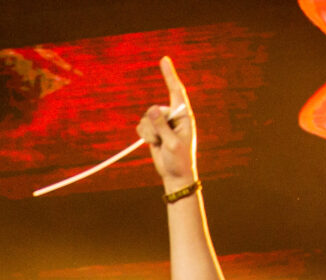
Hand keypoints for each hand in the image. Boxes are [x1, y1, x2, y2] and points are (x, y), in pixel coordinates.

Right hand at [139, 56, 196, 191]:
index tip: (163, 59)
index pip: (176, 91)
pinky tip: (154, 144)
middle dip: (154, 127)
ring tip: (158, 144)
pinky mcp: (153, 130)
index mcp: (184, 116)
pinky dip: (144, 136)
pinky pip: (141, 126)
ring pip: (146, 119)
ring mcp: (162, 123)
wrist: (175, 175)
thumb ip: (162, 126)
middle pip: (155, 110)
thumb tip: (152, 108)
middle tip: (161, 141)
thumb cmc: (179, 160)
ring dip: (149, 133)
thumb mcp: (172, 143)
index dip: (169, 75)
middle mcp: (173, 116)